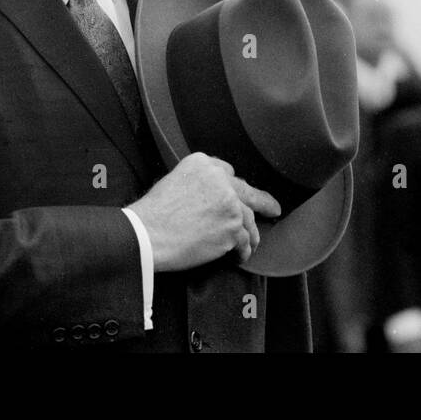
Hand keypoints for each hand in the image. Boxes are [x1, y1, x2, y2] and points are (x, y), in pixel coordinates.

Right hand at [127, 152, 280, 271]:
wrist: (146, 235)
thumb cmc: (153, 213)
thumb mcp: (174, 181)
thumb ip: (199, 183)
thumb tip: (212, 197)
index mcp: (204, 164)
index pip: (228, 173)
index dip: (231, 188)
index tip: (237, 195)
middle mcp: (221, 180)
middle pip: (247, 191)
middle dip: (263, 201)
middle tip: (274, 209)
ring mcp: (230, 204)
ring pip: (248, 218)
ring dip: (251, 232)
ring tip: (252, 242)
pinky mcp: (232, 228)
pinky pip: (245, 240)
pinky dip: (244, 250)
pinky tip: (241, 255)